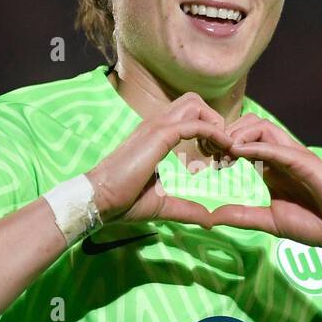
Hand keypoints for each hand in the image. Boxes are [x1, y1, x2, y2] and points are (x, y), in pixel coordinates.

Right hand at [86, 92, 235, 226]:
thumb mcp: (164, 204)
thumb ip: (187, 208)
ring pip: (195, 104)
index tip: (217, 157)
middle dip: (213, 119)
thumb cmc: (125, 202)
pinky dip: (213, 133)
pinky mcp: (159, 135)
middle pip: (194, 101)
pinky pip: (194, 123)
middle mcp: (157, 124)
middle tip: (219, 149)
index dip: (208, 131)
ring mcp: (156, 126)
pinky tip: (221, 149)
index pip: (188, 116)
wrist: (100, 199)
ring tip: (219, 150)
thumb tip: (209, 220)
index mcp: (156, 135)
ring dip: (214, 123)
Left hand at [211, 114, 321, 257]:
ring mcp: (295, 155)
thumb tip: (212, 216)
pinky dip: (256, 146)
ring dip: (238, 135)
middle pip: (248, 124)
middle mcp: (282, 155)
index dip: (220, 144)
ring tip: (223, 154)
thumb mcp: (270, 221)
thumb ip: (243, 216)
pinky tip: (238, 154)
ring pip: (261, 127)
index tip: (206, 160)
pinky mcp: (306, 162)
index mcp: (272, 166)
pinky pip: (277, 146)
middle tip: (210, 154)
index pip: (242, 140)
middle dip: (225, 133)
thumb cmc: (317, 225)